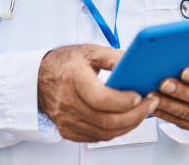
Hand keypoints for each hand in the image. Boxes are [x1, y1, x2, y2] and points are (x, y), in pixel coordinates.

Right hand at [38, 44, 158, 141]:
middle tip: (150, 105)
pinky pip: (96, 137)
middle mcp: (67, 102)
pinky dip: (115, 131)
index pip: (100, 98)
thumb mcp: (90, 51)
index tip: (139, 96)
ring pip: (104, 132)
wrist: (39, 77)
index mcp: (73, 78)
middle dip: (134, 116)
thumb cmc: (65, 62)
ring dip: (128, 125)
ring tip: (142, 112)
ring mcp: (66, 119)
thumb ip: (113, 57)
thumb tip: (136, 64)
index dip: (122, 101)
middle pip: (105, 120)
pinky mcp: (68, 130)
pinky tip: (126, 120)